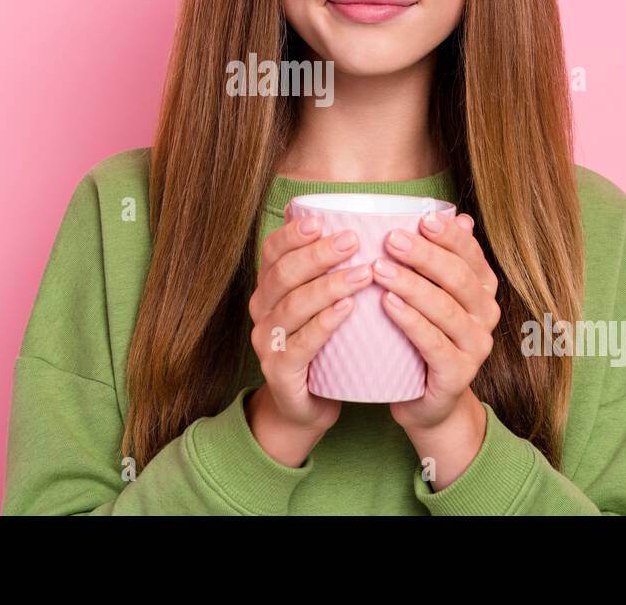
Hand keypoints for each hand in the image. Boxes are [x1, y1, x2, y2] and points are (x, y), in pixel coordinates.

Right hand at [246, 205, 370, 450]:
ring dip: (329, 286)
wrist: (307, 405)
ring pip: (293, 306)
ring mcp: (267, 342)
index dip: (293, 234)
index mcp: (270, 287)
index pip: (272, 251)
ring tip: (364, 273)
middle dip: (318, 254)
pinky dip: (324, 323)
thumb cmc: (326, 345)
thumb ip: (336, 269)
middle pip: (283, 274)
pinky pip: (301, 344)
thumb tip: (364, 223)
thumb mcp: (325, 303)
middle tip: (353, 240)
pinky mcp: (280, 371)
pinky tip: (348, 309)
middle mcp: (261, 310)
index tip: (322, 220)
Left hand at [373, 211, 500, 434]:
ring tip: (379, 269)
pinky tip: (387, 303)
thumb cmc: (422, 337)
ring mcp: (476, 346)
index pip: (470, 254)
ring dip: (411, 285)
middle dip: (424, 255)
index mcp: (482, 288)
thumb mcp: (429, 295)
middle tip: (391, 240)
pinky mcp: (458, 374)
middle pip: (458, 277)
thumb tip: (459, 216)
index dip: (447, 235)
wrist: (426, 399)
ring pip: (445, 308)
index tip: (420, 218)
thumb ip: (437, 260)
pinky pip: (434, 342)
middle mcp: (486, 314)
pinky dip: (410, 321)